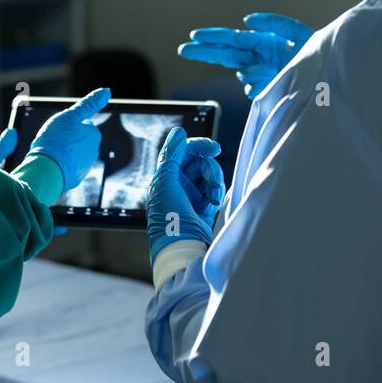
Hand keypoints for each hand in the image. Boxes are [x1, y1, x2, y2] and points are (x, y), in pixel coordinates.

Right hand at [27, 88, 110, 190]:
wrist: (47, 171)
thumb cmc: (57, 141)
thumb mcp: (70, 116)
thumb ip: (89, 104)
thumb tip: (106, 91)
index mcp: (93, 135)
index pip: (82, 124)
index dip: (68, 124)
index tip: (59, 128)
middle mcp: (93, 151)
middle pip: (78, 139)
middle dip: (67, 138)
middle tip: (53, 140)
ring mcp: (85, 166)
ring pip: (73, 153)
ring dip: (63, 151)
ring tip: (50, 152)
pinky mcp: (76, 178)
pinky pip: (68, 166)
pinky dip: (61, 164)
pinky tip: (51, 163)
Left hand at [147, 127, 224, 260]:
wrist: (182, 250)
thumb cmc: (169, 219)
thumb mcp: (166, 183)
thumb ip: (171, 155)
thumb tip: (178, 131)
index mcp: (164, 178)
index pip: (182, 152)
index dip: (198, 146)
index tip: (214, 148)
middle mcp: (177, 186)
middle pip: (199, 162)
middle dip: (208, 167)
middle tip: (212, 179)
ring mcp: (191, 197)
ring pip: (209, 176)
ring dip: (215, 181)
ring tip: (213, 195)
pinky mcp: (204, 208)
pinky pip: (215, 190)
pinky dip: (217, 192)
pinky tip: (214, 202)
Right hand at [177, 12, 313, 97]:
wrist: (330, 80)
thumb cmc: (316, 53)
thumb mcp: (298, 32)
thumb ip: (273, 23)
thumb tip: (247, 20)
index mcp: (262, 42)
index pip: (232, 39)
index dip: (214, 38)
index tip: (195, 36)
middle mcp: (258, 59)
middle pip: (226, 55)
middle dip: (205, 52)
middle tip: (183, 50)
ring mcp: (261, 77)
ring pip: (242, 73)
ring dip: (251, 71)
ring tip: (269, 70)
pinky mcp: (267, 92)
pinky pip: (255, 89)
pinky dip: (261, 84)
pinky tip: (274, 81)